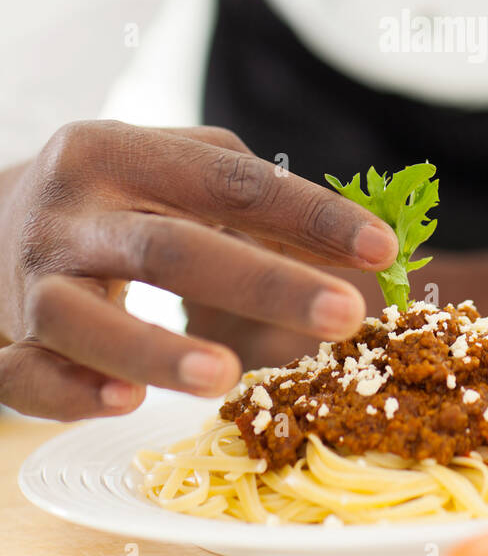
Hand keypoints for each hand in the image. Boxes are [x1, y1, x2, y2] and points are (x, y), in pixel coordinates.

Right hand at [0, 121, 396, 419]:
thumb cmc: (112, 196)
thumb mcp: (172, 172)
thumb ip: (258, 203)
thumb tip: (363, 249)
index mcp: (120, 152)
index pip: (229, 180)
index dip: (310, 214)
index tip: (381, 248)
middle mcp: (72, 210)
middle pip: (171, 247)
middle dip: (265, 283)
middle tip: (347, 314)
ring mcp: (30, 277)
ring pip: (85, 316)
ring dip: (156, 349)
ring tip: (226, 376)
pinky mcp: (1, 338)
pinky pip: (28, 374)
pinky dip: (74, 391)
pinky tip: (126, 402)